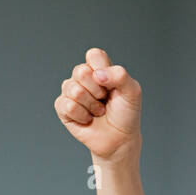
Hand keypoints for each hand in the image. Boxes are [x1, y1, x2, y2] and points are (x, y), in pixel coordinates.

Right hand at [54, 47, 140, 162]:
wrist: (120, 139)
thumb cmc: (125, 114)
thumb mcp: (132, 92)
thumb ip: (120, 76)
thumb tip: (97, 74)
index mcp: (99, 68)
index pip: (94, 55)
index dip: (102, 70)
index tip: (111, 85)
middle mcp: (83, 77)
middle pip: (81, 71)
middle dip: (97, 91)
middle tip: (104, 100)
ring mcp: (71, 91)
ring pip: (74, 90)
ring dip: (91, 105)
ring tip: (98, 111)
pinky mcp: (63, 107)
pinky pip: (67, 105)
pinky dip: (82, 116)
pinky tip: (88, 119)